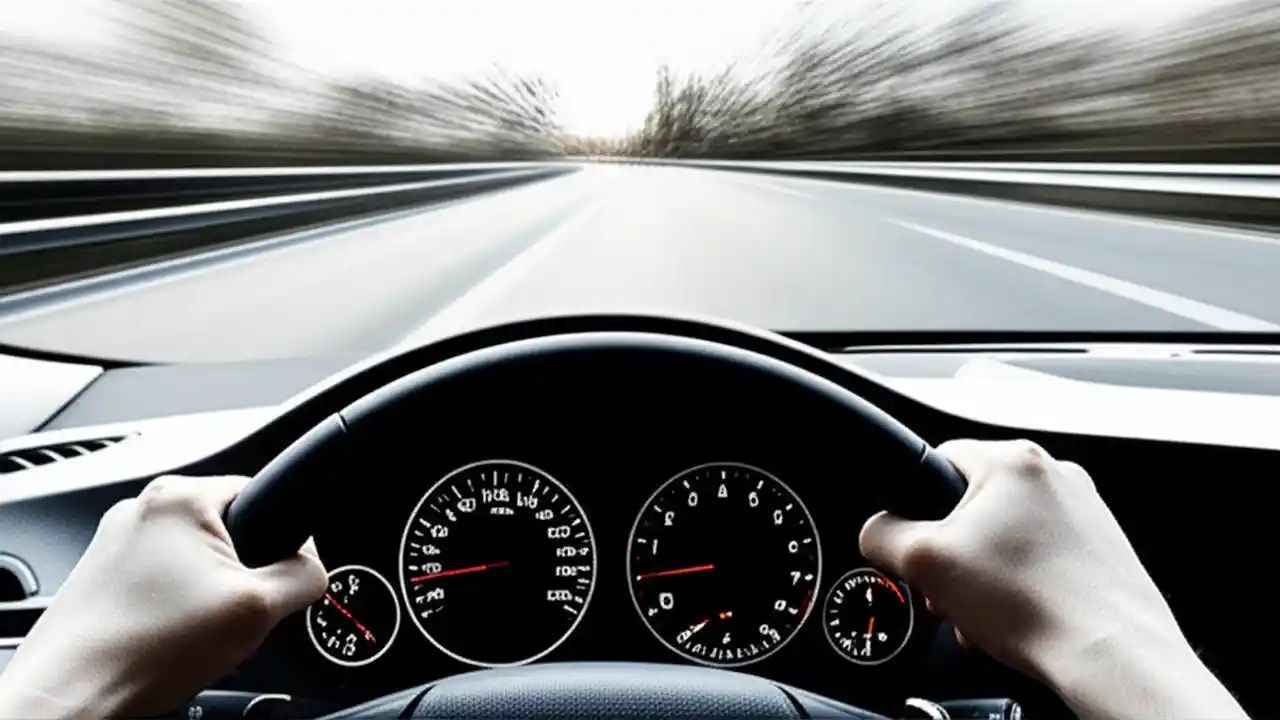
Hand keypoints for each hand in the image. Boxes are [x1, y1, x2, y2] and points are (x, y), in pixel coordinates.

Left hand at [0, 475, 325, 718]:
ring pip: (195, 558)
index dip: (283, 541)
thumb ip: (305, 577)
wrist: (74, 694)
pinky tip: (170, 637)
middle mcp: (143, 508)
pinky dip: (175, 604)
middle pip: (230, 529)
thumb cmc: (147, 648)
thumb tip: (314, 570)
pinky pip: (163, 578)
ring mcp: (116, 541)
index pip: (264, 492)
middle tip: (232, 614)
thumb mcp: (258, 609)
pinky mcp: (101, 574)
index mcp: (181, 497)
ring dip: (208, 592)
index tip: (273, 580)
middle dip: (241, 572)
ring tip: (195, 630)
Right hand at [860, 440, 1245, 719]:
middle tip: (948, 589)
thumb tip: (877, 532)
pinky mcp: (1103, 548)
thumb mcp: (922, 562)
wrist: (1108, 655)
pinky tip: (1016, 616)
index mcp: (1013, 459)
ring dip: (984, 572)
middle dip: (952, 551)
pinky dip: (1021, 584)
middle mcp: (1055, 474)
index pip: (935, 460)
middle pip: (973, 504)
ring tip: (984, 611)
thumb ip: (881, 535)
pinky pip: (1041, 557)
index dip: (914, 509)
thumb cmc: (1032, 603)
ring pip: (1007, 535)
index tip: (916, 546)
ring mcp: (1085, 511)